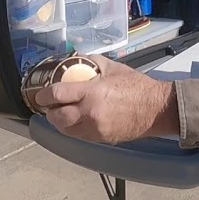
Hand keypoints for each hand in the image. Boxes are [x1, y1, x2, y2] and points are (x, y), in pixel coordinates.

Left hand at [34, 56, 179, 143]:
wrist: (157, 109)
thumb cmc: (137, 87)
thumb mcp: (113, 68)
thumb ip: (92, 63)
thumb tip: (76, 60)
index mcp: (92, 93)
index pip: (57, 94)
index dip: (44, 95)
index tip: (41, 94)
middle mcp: (91, 113)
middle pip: (57, 117)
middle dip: (50, 112)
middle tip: (50, 106)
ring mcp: (96, 129)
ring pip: (67, 130)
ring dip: (60, 123)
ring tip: (61, 114)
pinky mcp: (102, 139)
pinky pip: (80, 136)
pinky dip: (74, 129)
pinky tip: (77, 121)